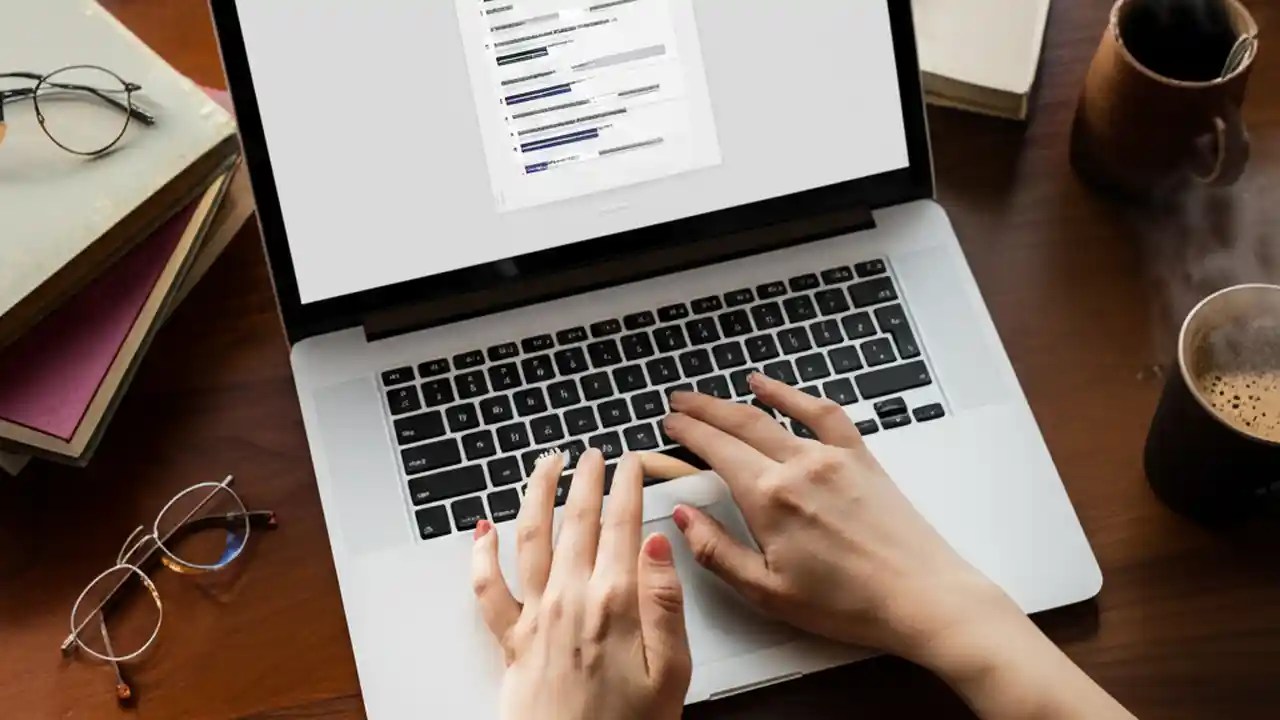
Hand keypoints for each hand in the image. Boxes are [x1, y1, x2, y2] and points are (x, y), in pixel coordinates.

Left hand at [471, 449, 693, 719]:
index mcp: (615, 603)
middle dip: (587, 479)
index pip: (623, 525)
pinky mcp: (510, 639)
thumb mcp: (671, 673)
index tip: (634, 462)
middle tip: (594, 453)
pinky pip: (486, 586)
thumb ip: (665, 604)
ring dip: (537, 492)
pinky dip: (481, 552)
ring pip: (531, 536)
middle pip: (577, 521)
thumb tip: (658, 544)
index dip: (629, 487)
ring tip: (547, 464)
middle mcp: (569, 599)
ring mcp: (535, 616)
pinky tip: (484, 528)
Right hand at [663, 374, 1018, 662]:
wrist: (921, 597)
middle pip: (738, 424)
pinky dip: (792, 394)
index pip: (716, 450)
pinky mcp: (860, 458)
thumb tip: (683, 518)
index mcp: (770, 499)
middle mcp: (798, 467)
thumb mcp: (767, 591)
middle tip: (677, 403)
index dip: (688, 433)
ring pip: (773, 417)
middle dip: (702, 410)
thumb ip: (717, 551)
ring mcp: (831, 457)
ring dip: (736, 403)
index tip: (668, 424)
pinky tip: (770, 386)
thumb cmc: (847, 604)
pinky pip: (822, 413)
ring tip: (710, 398)